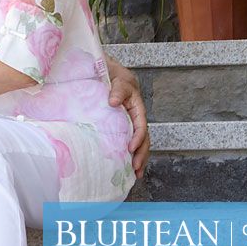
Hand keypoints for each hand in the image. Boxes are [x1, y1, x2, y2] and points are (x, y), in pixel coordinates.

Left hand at [107, 57, 148, 178]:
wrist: (103, 70)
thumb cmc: (112, 73)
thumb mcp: (117, 78)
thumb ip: (117, 89)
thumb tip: (113, 102)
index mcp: (136, 107)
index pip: (141, 125)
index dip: (137, 138)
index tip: (130, 149)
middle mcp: (134, 117)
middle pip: (143, 138)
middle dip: (141, 154)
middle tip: (136, 168)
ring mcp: (127, 123)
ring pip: (137, 143)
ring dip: (138, 158)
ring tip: (135, 174)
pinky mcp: (119, 127)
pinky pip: (125, 141)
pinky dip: (127, 154)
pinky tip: (124, 167)